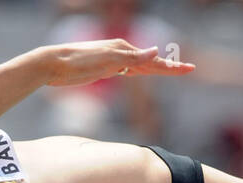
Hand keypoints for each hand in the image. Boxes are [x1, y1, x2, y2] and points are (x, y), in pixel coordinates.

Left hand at [41, 39, 194, 87]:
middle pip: (151, 61)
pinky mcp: (102, 68)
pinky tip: (138, 72)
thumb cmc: (78, 62)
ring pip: (140, 65)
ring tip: (171, 69)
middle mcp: (120, 52)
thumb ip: (132, 57)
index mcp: (124, 50)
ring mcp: (112, 60)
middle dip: (169, 66)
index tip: (190, 69)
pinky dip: (137, 70)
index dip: (172, 67)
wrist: (53, 64)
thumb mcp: (107, 60)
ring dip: (156, 68)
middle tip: (188, 69)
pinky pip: (126, 68)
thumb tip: (157, 51)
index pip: (154, 61)